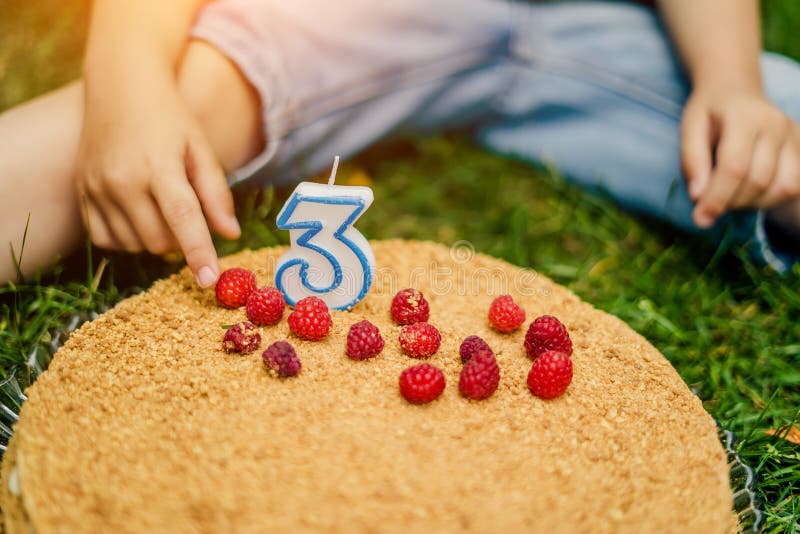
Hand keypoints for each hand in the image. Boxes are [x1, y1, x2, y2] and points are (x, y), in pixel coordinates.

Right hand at [76, 73, 240, 286]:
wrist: (121, 86)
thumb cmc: (170, 118)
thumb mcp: (201, 148)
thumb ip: (216, 194)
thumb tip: (232, 236)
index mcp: (158, 166)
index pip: (182, 220)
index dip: (198, 254)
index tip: (210, 281)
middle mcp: (122, 180)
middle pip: (159, 241)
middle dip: (181, 243)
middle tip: (190, 219)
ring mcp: (97, 188)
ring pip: (134, 245)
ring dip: (156, 240)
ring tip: (163, 208)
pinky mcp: (83, 193)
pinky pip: (107, 239)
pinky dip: (128, 239)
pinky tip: (139, 215)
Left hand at [681, 88, 799, 227]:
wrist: (735, 90)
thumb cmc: (709, 113)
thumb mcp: (689, 130)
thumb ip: (692, 162)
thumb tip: (698, 198)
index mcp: (744, 116)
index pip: (734, 167)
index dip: (717, 198)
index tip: (700, 219)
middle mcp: (776, 125)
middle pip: (758, 181)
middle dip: (731, 202)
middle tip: (710, 203)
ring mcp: (794, 136)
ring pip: (781, 189)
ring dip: (751, 204)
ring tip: (729, 194)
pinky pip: (793, 187)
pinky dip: (769, 199)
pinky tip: (749, 192)